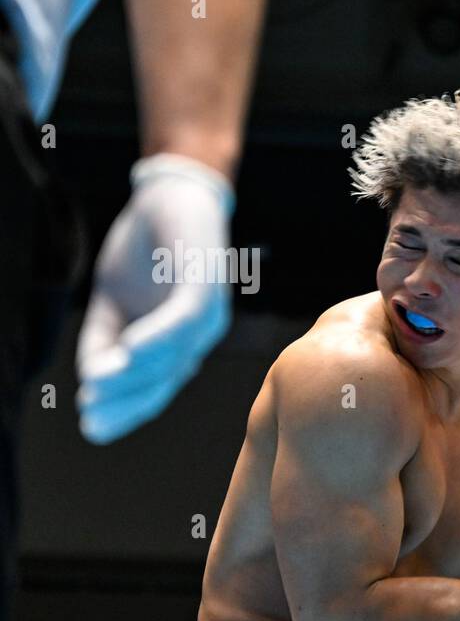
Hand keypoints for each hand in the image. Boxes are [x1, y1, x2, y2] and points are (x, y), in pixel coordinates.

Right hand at [76, 154, 234, 443]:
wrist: (171, 193)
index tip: (92, 426)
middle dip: (126, 402)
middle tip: (90, 419)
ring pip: (172, 355)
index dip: (125, 408)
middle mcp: (201, 334)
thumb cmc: (147, 248)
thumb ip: (106, 339)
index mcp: (181, 343)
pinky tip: (129, 351)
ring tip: (97, 387)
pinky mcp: (205, 283)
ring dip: (134, 373)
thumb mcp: (114, 300)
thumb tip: (93, 379)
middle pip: (163, 379)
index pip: (155, 386)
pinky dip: (156, 337)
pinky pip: (182, 319)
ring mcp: (208, 311)